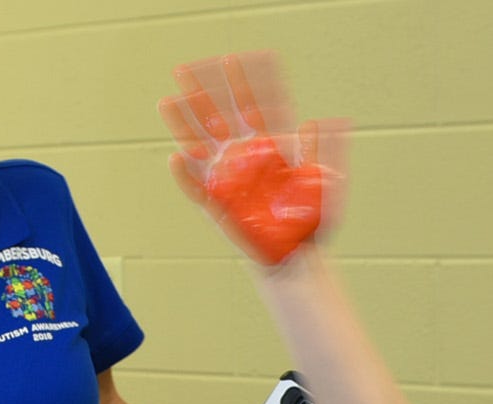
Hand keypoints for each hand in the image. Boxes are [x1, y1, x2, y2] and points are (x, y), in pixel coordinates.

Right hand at [158, 52, 346, 264]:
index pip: (256, 107)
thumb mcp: (324, 184)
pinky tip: (178, 157)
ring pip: (200, 144)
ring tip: (168, 101)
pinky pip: (196, 187)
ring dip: (184, 124)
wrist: (296, 257)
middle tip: (188, 67)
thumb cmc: (311, 222)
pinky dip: (186, 175)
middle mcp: (245, 158)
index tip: (235, 58)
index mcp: (272, 148)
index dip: (246, 83)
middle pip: (220, 118)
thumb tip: (323, 121)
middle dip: (204, 93)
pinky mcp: (216, 205)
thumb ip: (324, 152)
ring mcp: (228, 179)